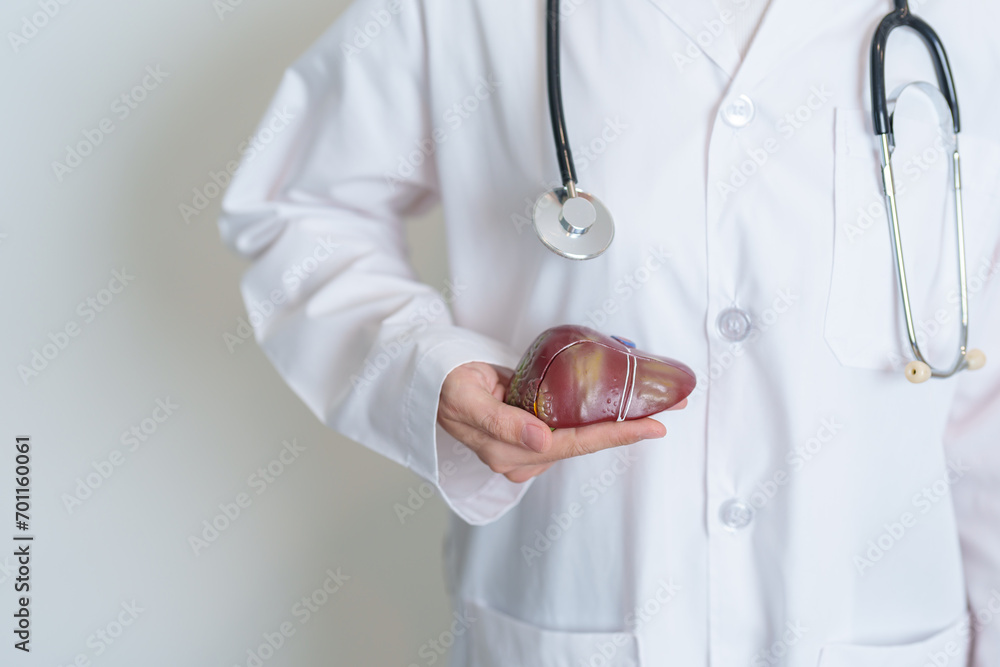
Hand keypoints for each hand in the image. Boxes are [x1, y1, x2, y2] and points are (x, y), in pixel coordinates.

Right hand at [437, 362, 685, 483]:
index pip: (574, 445)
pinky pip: (571, 427)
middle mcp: (524, 455)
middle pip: (586, 444)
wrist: (430, 383)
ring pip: (582, 437)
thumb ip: (502, 423)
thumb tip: (541, 442)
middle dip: (629, 428)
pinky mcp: (531, 433)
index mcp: (509, 452)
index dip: (615, 434)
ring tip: (655, 407)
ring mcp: (528, 446)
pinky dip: (597, 417)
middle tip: (671, 411)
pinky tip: (621, 408)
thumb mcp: (467, 400)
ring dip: (618, 422)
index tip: (650, 426)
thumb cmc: (445, 388)